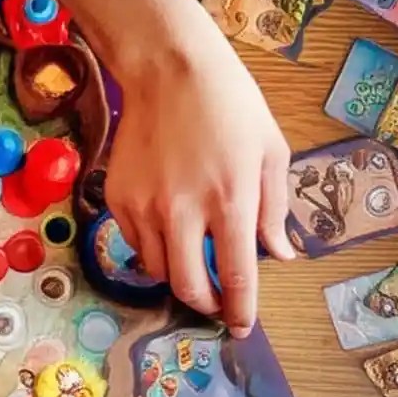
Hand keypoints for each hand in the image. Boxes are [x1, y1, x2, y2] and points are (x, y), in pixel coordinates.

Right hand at [105, 36, 293, 338]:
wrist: (169, 70)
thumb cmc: (230, 105)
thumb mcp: (271, 153)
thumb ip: (275, 210)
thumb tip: (279, 255)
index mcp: (231, 203)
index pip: (238, 278)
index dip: (240, 311)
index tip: (241, 326)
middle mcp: (183, 212)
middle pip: (188, 286)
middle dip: (205, 303)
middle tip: (214, 302)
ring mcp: (144, 207)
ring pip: (157, 269)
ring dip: (178, 275)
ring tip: (191, 260)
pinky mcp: (118, 198)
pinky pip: (135, 242)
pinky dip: (153, 247)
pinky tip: (167, 227)